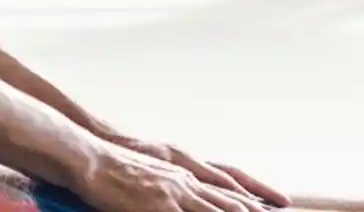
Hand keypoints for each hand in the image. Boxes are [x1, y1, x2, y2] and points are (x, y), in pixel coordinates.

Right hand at [107, 134, 290, 208]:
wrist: (88, 157)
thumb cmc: (109, 163)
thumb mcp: (146, 170)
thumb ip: (166, 183)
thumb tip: (175, 192)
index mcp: (182, 169)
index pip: (228, 183)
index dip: (252, 195)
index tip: (274, 203)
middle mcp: (184, 179)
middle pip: (230, 198)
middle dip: (255, 210)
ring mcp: (174, 192)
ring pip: (217, 209)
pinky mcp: (160, 205)